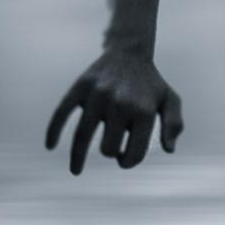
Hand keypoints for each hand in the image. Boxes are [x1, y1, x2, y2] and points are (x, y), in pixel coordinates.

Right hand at [45, 47, 184, 173]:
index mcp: (143, 112)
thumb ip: (173, 125)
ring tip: (76, 172)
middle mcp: (120, 104)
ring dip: (78, 158)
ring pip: (82, 136)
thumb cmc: (151, 84)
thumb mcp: (170, 101)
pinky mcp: (80, 87)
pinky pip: (62, 112)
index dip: (129, 162)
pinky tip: (50, 146)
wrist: (130, 52)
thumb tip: (169, 150)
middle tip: (112, 147)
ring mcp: (97, 95)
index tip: (125, 158)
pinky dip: (54, 130)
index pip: (134, 152)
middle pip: (107, 148)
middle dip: (110, 153)